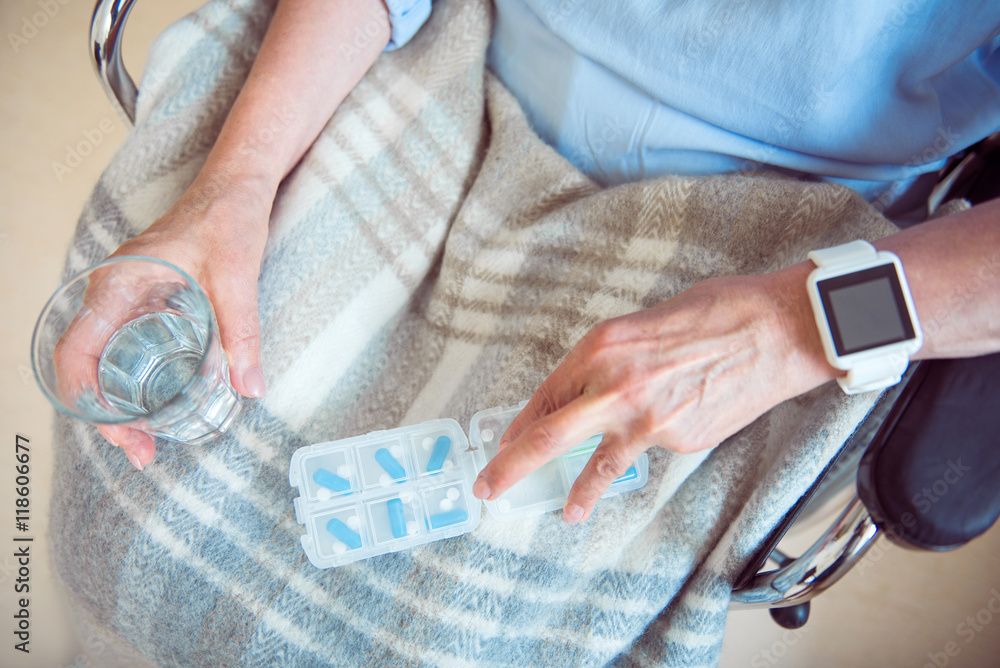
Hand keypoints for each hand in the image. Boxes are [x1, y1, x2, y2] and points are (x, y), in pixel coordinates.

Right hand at [98, 176, 273, 468]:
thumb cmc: (229, 217)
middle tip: (143, 452)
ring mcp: (127, 295)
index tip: (123, 434)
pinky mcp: (147, 298)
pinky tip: (158, 402)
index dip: (88, 399)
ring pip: (105, 357)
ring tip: (149, 440)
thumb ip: (241, 332)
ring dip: (119, 400)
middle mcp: (113, 291)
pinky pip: (126, 345)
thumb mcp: (236, 277)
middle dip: (106, 414)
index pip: (79, 351)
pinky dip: (134, 378)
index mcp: (119, 283)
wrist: (237, 184)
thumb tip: (249, 387)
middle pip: (88, 363)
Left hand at [471, 271, 838, 523]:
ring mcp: (646, 419)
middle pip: (548, 435)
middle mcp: (614, 385)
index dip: (521, 422)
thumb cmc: (716, 312)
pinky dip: (650, 448)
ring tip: (567, 514)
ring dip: (576, 494)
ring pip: (596, 464)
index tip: (505, 441)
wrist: (776, 330)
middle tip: (487, 486)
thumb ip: (613, 359)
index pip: (547, 394)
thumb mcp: (646, 322)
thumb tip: (592, 388)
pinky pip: (652, 450)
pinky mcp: (678, 441)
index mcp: (600, 347)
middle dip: (511, 466)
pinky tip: (671, 430)